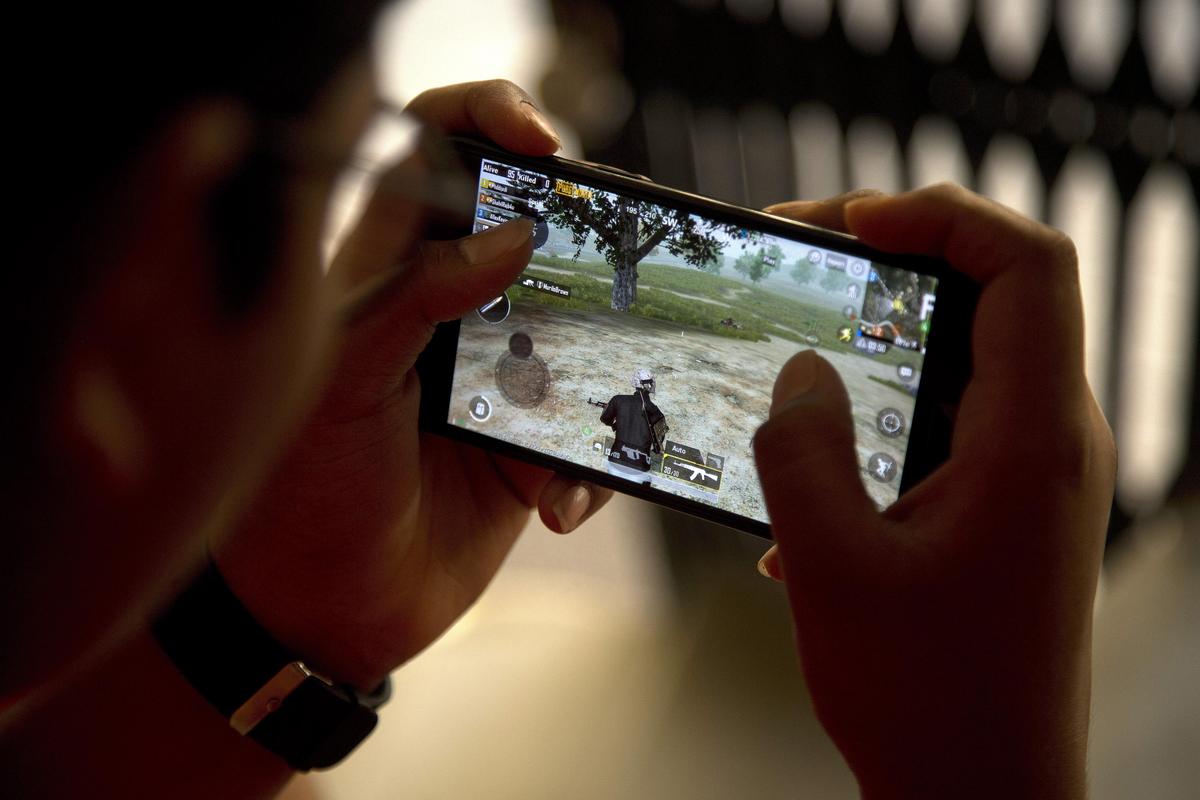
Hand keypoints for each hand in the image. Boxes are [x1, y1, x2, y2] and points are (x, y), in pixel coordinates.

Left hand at [213, 81, 610, 688]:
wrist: (321, 613)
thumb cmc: (301, 490)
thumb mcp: (340, 378)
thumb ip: (417, 295)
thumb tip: (512, 235)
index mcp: (385, 275)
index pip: (432, 156)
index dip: (486, 121)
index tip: (540, 140)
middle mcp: (449, 315)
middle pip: (535, 233)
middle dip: (585, 242)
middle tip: (618, 258)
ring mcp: (499, 380)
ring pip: (586, 333)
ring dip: (608, 370)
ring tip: (585, 420)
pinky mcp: (532, 447)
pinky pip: (595, 432)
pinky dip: (592, 470)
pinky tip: (556, 506)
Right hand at [756, 186, 1114, 797]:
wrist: (981, 796)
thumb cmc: (924, 699)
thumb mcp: (830, 566)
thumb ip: (803, 451)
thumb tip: (801, 374)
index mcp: (1031, 440)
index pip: (1025, 265)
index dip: (939, 215)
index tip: (846, 223)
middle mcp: (1050, 442)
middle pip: (999, 291)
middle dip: (900, 255)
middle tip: (806, 258)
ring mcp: (1033, 474)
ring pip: (970, 352)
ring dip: (886, 333)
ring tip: (800, 341)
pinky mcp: (1006, 505)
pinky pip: (951, 416)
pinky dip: (886, 406)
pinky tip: (816, 465)